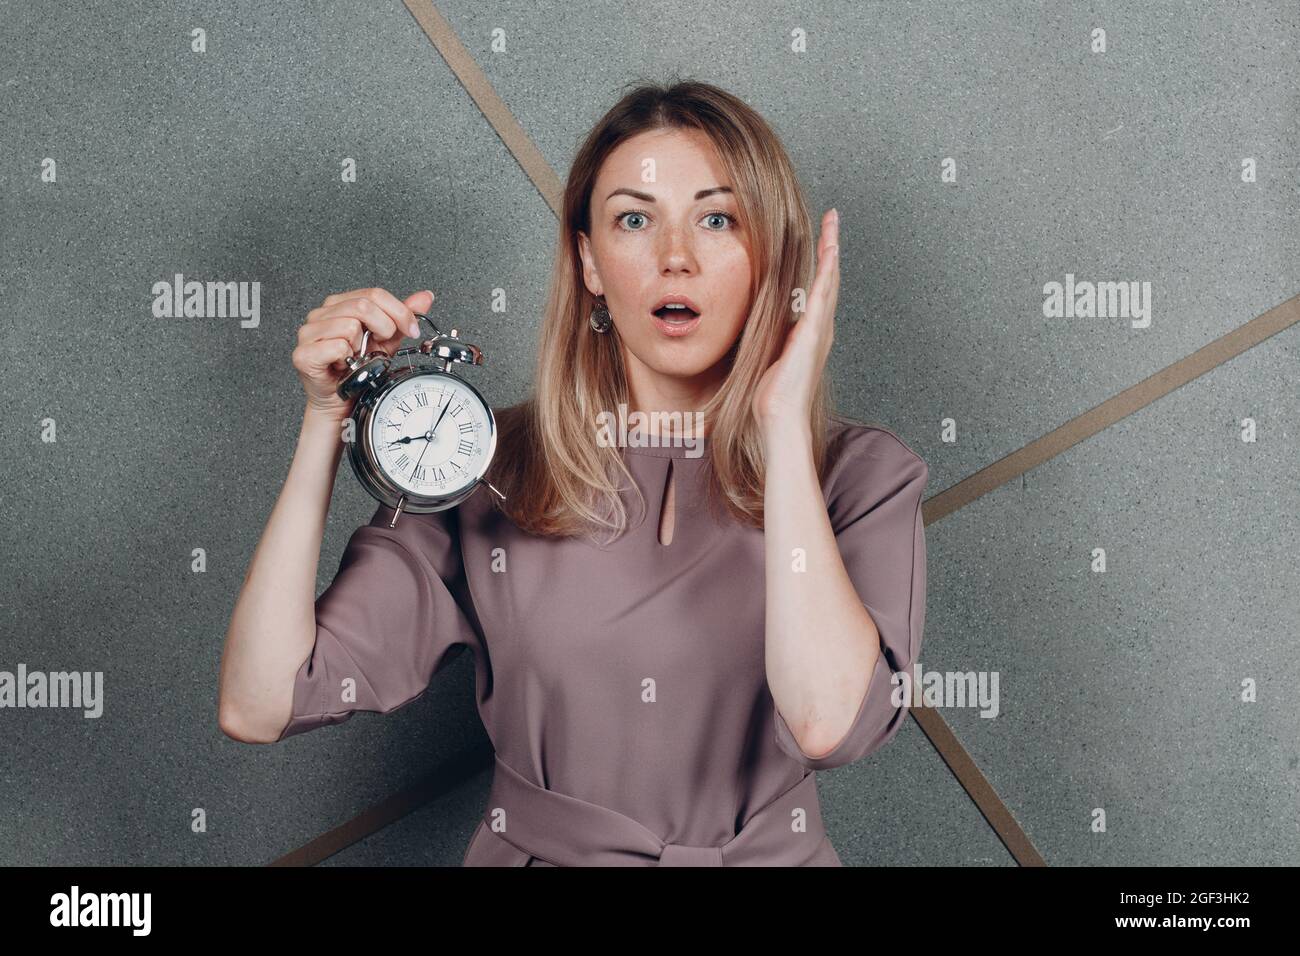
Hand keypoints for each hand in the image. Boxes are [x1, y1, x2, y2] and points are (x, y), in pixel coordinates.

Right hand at [293, 287, 433, 421]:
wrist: (342, 402)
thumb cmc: (358, 370)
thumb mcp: (386, 340)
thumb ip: (402, 317)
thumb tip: (424, 297)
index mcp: (339, 305)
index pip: (374, 294)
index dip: (399, 311)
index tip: (411, 329)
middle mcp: (321, 314)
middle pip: (363, 305)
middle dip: (384, 328)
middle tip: (381, 346)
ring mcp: (308, 332)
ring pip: (350, 326)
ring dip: (361, 348)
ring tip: (356, 357)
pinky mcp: (303, 353)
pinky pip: (337, 346)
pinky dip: (347, 359)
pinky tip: (344, 365)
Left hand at [751, 209, 839, 434]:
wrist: (778, 418)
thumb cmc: (770, 397)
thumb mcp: (767, 357)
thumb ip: (770, 338)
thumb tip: (760, 326)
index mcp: (809, 333)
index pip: (817, 289)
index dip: (819, 262)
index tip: (819, 238)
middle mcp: (819, 328)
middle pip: (829, 278)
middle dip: (830, 246)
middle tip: (832, 219)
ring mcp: (819, 330)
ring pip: (829, 280)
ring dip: (831, 249)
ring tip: (833, 223)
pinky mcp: (814, 334)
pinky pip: (823, 295)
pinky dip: (827, 271)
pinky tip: (829, 250)